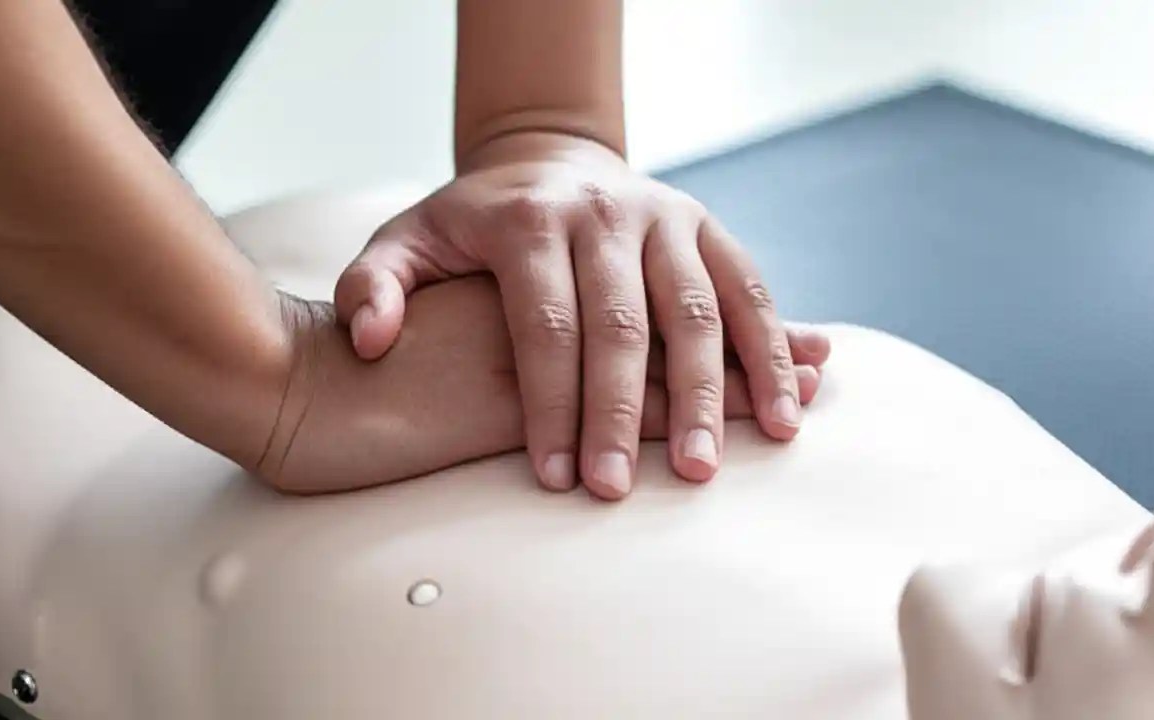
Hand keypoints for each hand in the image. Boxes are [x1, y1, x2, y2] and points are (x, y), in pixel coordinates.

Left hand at [335, 131, 826, 499]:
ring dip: (711, 393)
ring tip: (706, 466)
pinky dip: (773, 351)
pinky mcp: (707, 226)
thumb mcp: (408, 240)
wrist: (549, 159)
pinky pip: (750, 290)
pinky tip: (784, 412)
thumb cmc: (474, 222)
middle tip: (618, 491)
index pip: (544, 324)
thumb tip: (368, 342)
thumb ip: (374, 286)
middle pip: (623, 325)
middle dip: (621, 414)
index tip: (554, 478)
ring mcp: (665, 216)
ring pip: (699, 310)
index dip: (550, 404)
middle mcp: (604, 213)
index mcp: (529, 220)